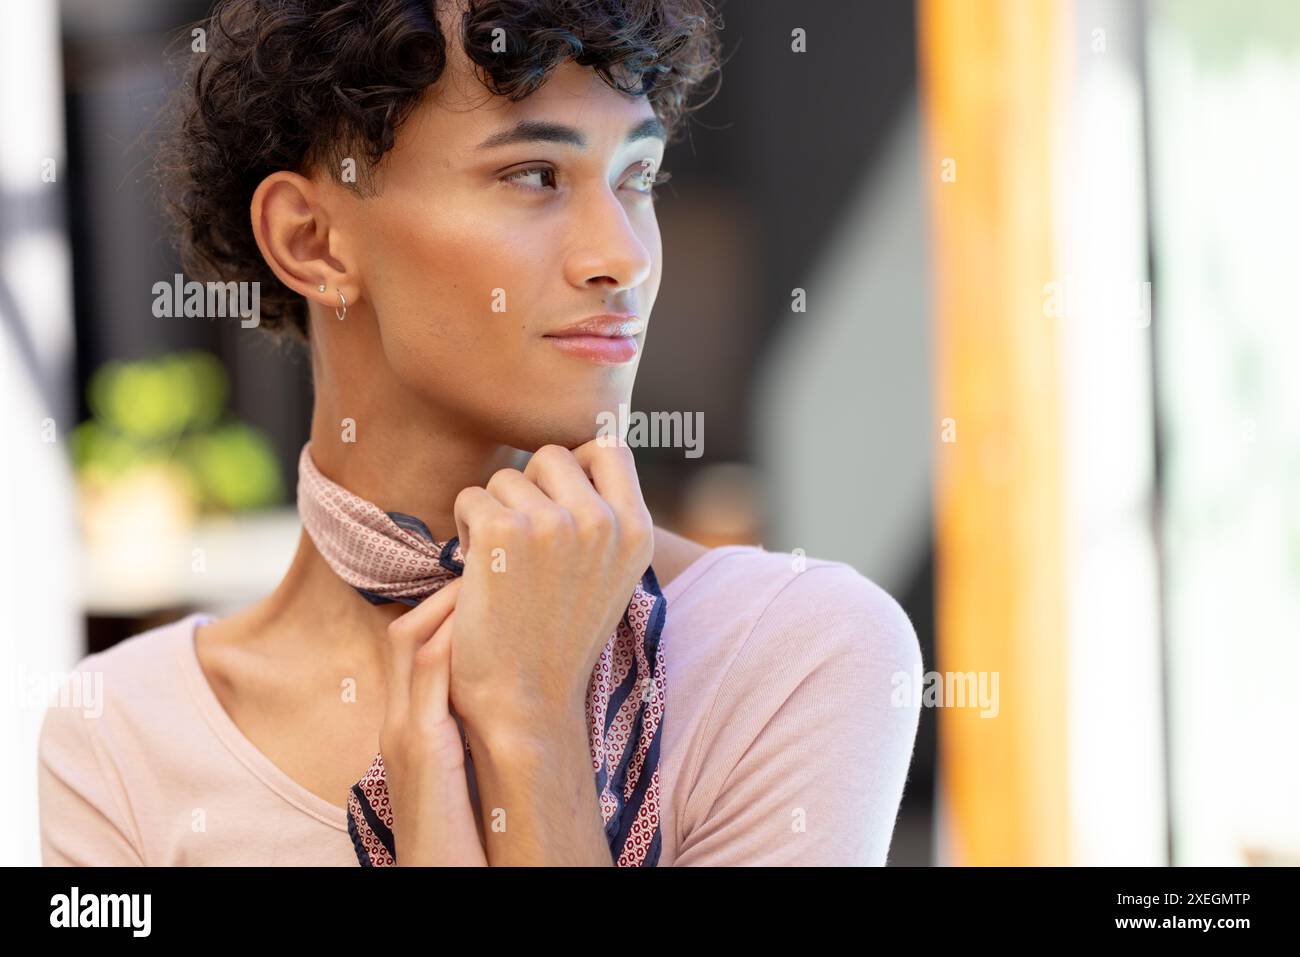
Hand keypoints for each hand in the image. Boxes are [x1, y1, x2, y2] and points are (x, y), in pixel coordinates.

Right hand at [378, 577, 487, 865]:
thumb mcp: (466, 770)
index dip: (444, 609)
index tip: (487, 588)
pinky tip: (487, 617)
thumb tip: (513, 695)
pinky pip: (430, 673)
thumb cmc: (465, 836)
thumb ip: (474, 731)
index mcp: (407, 726)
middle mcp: (398, 722)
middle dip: (445, 594)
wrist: (443, 880)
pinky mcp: (422, 748)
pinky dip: (455, 635)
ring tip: (492, 579)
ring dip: (453, 602)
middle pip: (403, 631)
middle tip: (489, 570)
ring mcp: (404, 732)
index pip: (412, 646)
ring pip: (412, 639)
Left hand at [448, 440, 654, 738]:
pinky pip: (471, 497)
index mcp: (638, 530)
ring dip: (494, 511)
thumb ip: (605, 517)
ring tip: (502, 563)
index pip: (609, 447)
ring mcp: (554, 524)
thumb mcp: (609, 573)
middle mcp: (602, 522)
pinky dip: (465, 528)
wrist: (525, 700)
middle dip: (529, 488)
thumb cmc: (559, 637)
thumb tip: (581, 455)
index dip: (577, 465)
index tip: (557, 500)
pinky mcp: (504, 533)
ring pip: (507, 478)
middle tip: (521, 539)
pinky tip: (478, 570)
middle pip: (552, 456)